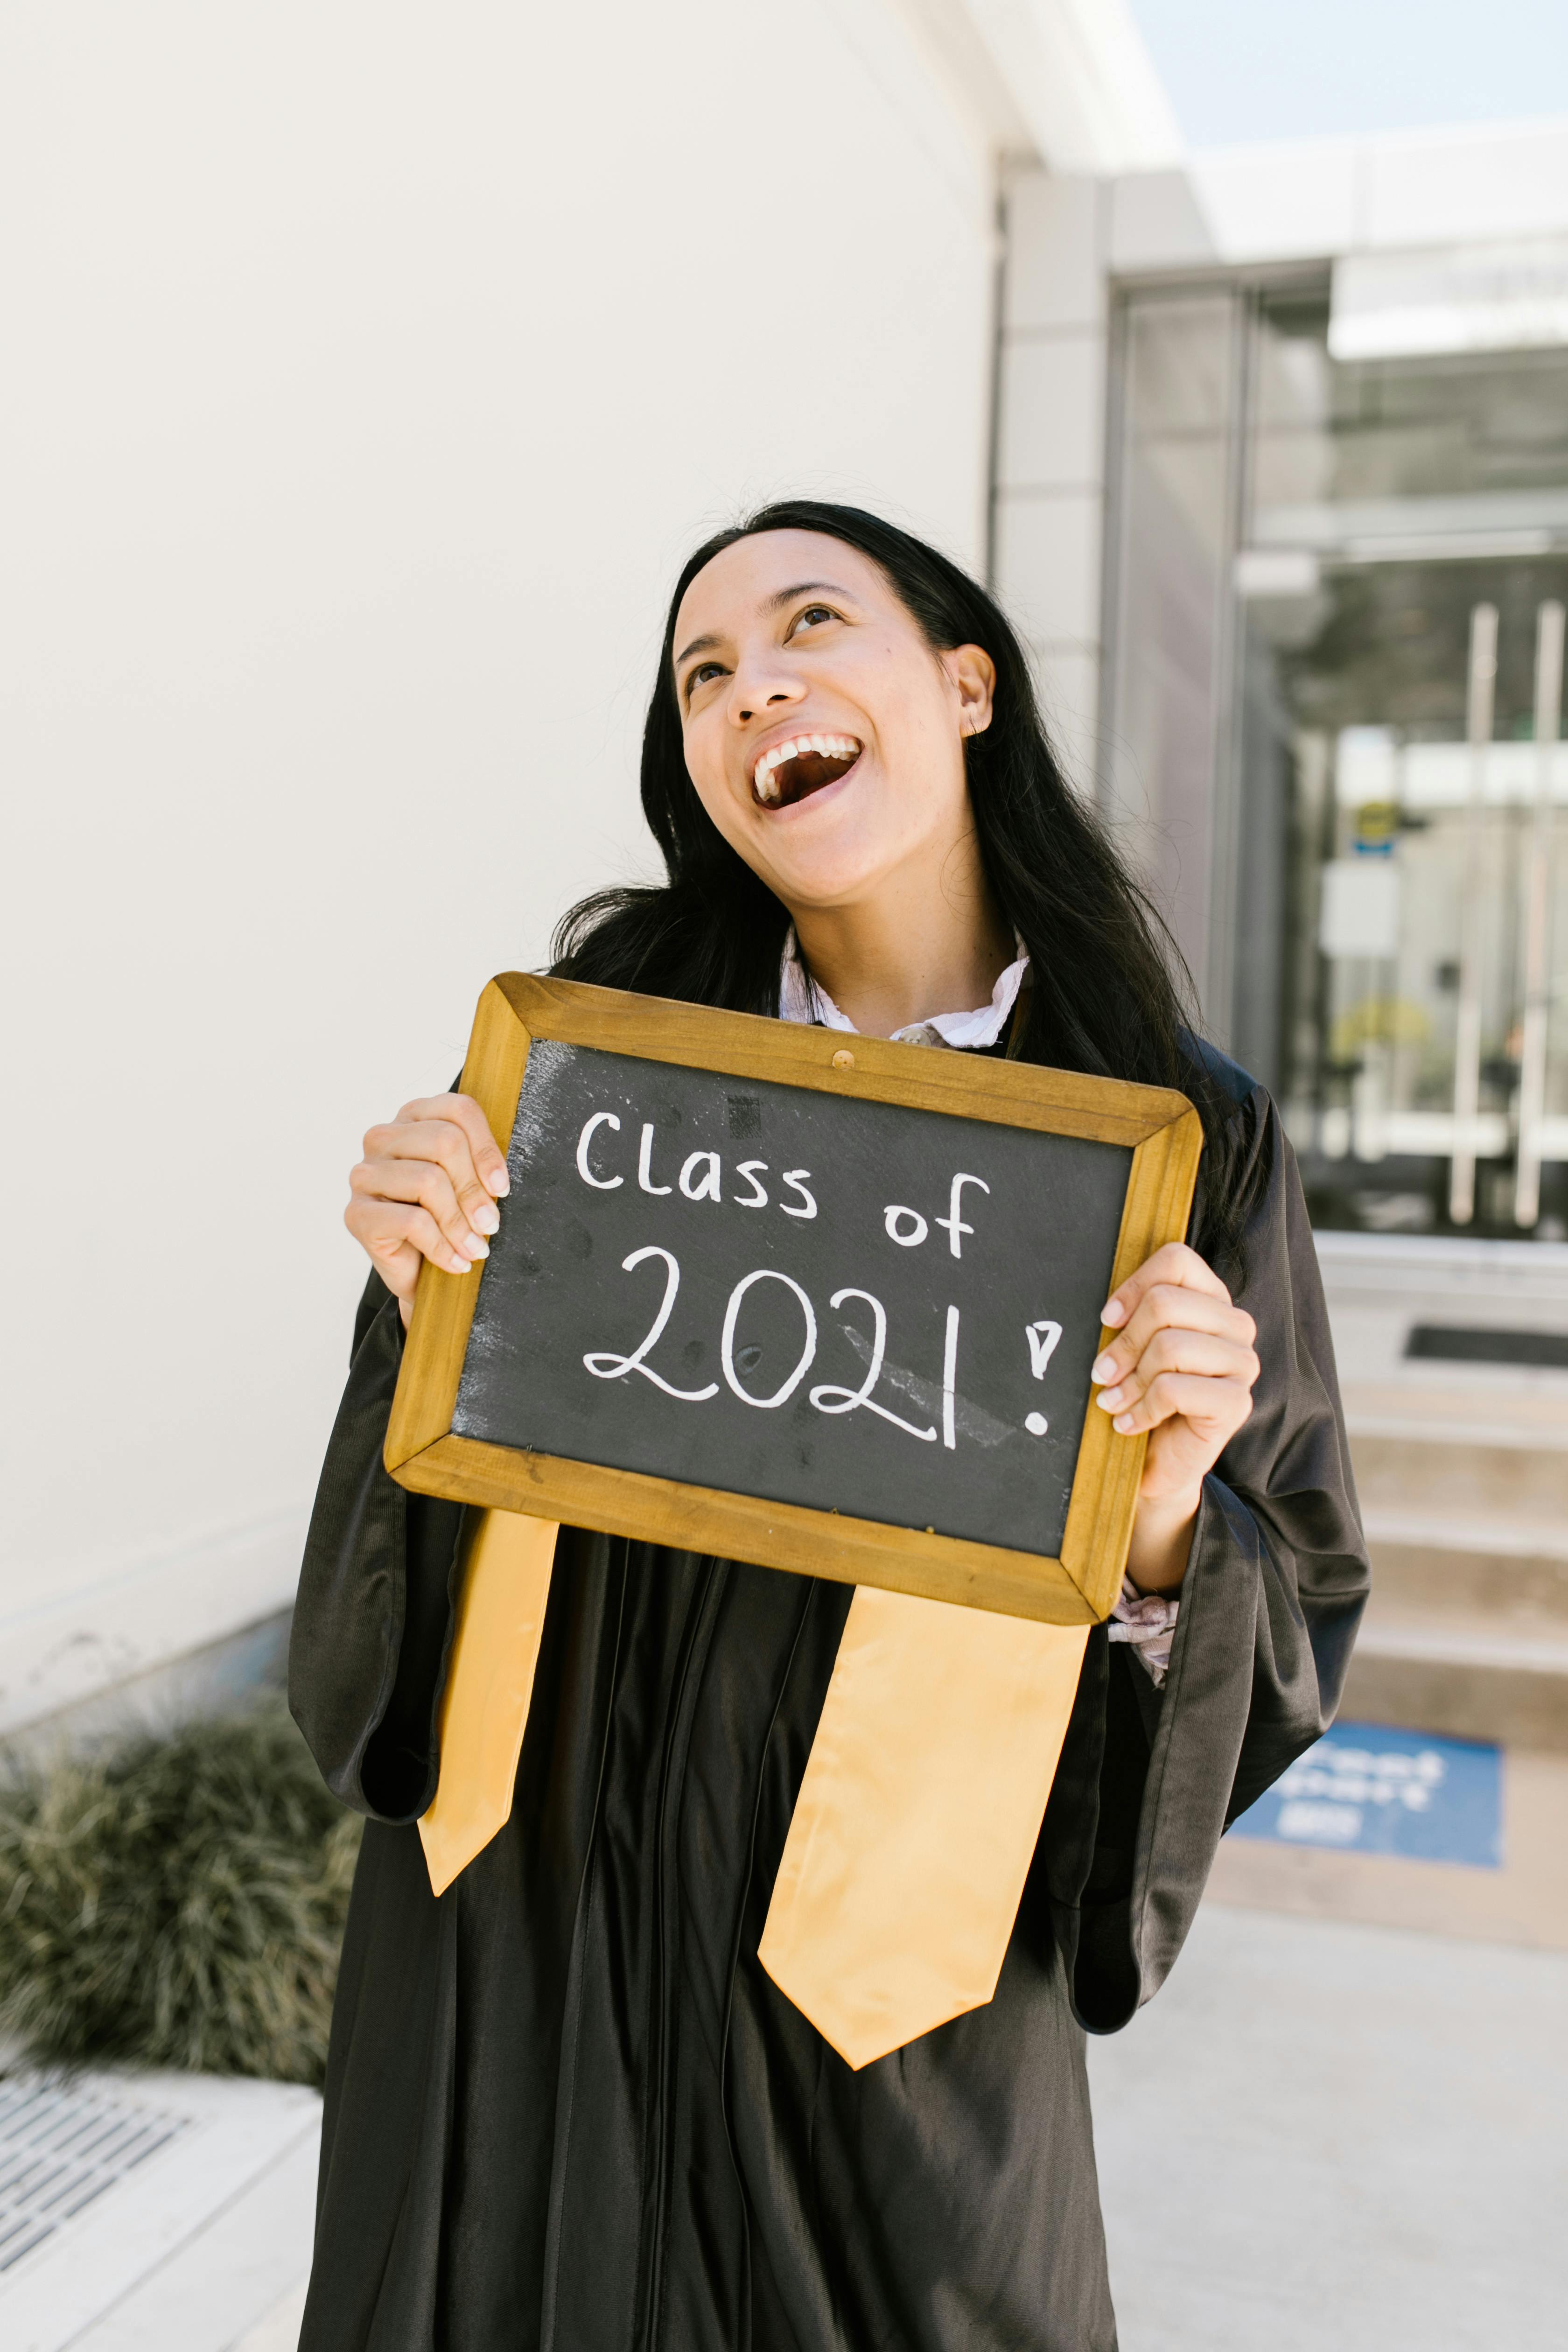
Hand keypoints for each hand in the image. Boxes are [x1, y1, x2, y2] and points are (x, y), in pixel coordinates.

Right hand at [345, 1095, 509, 1325]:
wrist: (417, 1272)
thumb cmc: (446, 1220)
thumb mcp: (468, 1185)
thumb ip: (479, 1167)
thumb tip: (496, 1183)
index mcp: (413, 1117)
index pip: (459, 1111)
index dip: (486, 1150)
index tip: (501, 1188)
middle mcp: (383, 1138)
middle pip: (445, 1142)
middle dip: (474, 1190)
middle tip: (489, 1225)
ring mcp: (364, 1174)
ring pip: (429, 1180)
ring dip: (460, 1224)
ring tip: (474, 1248)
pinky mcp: (357, 1213)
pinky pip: (413, 1221)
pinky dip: (442, 1247)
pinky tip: (455, 1261)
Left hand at [1091, 1242, 1258, 1592]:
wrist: (1156, 1464)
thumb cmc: (1141, 1396)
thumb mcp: (1132, 1348)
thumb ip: (1130, 1317)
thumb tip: (1105, 1311)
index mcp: (1211, 1299)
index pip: (1177, 1260)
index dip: (1133, 1286)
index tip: (1106, 1319)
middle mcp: (1235, 1326)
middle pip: (1166, 1302)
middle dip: (1123, 1342)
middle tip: (1102, 1373)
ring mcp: (1243, 1364)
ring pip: (1169, 1346)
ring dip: (1130, 1380)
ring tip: (1113, 1401)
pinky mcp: (1237, 1403)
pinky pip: (1174, 1389)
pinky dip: (1141, 1409)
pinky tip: (1129, 1423)